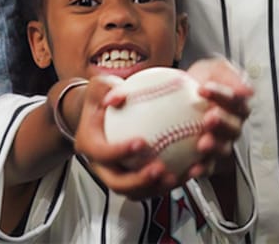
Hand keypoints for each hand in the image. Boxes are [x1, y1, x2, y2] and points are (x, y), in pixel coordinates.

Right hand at [70, 76, 184, 199]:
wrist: (99, 114)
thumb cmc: (102, 97)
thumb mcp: (100, 86)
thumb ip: (109, 88)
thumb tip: (117, 96)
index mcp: (89, 144)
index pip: (102, 153)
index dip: (119, 152)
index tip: (141, 142)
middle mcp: (101, 165)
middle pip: (116, 183)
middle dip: (138, 181)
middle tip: (159, 169)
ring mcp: (116, 175)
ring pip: (135, 191)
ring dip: (156, 188)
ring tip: (176, 176)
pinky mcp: (132, 179)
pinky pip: (150, 187)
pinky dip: (168, 183)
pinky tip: (189, 171)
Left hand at [182, 57, 253, 176]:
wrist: (173, 102)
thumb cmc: (195, 84)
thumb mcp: (209, 69)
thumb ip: (226, 73)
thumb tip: (248, 90)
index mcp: (235, 103)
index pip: (235, 99)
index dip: (222, 94)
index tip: (203, 89)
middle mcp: (232, 125)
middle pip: (233, 127)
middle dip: (222, 123)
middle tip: (208, 117)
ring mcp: (221, 143)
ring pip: (224, 148)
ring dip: (215, 146)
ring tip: (202, 143)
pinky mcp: (208, 160)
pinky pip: (208, 167)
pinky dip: (202, 169)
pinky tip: (192, 168)